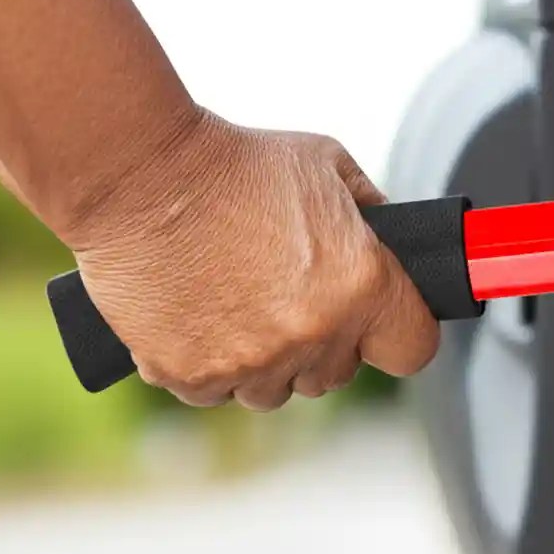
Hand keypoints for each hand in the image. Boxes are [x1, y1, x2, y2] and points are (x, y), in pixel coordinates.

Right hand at [65, 108, 438, 409]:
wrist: (140, 174)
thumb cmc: (234, 162)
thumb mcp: (325, 163)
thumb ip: (368, 206)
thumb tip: (389, 233)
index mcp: (362, 284)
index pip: (413, 348)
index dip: (397, 332)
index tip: (378, 320)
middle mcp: (315, 333)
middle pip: (339, 373)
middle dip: (322, 340)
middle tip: (285, 291)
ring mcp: (253, 363)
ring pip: (276, 389)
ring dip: (265, 359)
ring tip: (235, 299)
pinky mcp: (194, 377)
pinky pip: (216, 391)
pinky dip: (208, 364)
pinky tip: (196, 312)